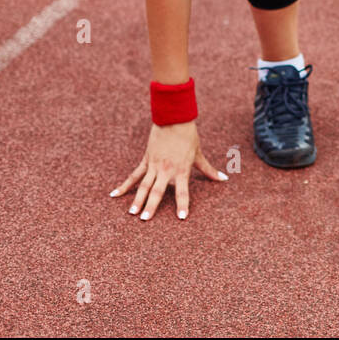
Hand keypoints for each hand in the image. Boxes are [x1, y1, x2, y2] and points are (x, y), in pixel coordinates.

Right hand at [110, 121, 226, 220]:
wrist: (174, 119)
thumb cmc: (189, 137)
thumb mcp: (199, 154)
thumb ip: (209, 170)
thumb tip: (224, 179)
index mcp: (181, 170)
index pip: (183, 191)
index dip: (183, 204)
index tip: (181, 218)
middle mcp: (166, 170)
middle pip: (157, 191)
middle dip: (151, 206)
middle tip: (145, 219)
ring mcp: (154, 165)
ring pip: (143, 185)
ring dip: (137, 200)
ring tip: (132, 213)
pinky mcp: (146, 160)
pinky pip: (134, 175)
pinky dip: (124, 185)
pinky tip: (114, 195)